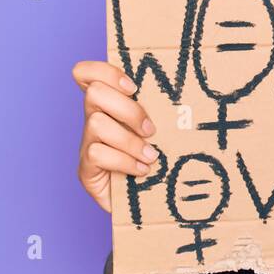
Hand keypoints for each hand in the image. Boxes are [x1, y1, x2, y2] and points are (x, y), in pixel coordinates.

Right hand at [72, 60, 159, 212]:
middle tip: (151, 129)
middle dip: (128, 109)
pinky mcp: (85, 168)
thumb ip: (159, 110)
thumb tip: (188, 97)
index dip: (105, 72)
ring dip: (129, 140)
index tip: (133, 86)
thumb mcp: (158, 129)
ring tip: (151, 156)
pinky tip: (141, 170)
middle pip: (95, 92)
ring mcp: (87, 143)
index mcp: (109, 103)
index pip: (86, 73)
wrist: (143, 201)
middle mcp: (93, 118)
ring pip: (97, 124)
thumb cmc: (155, 156)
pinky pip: (97, 153)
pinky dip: (124, 161)